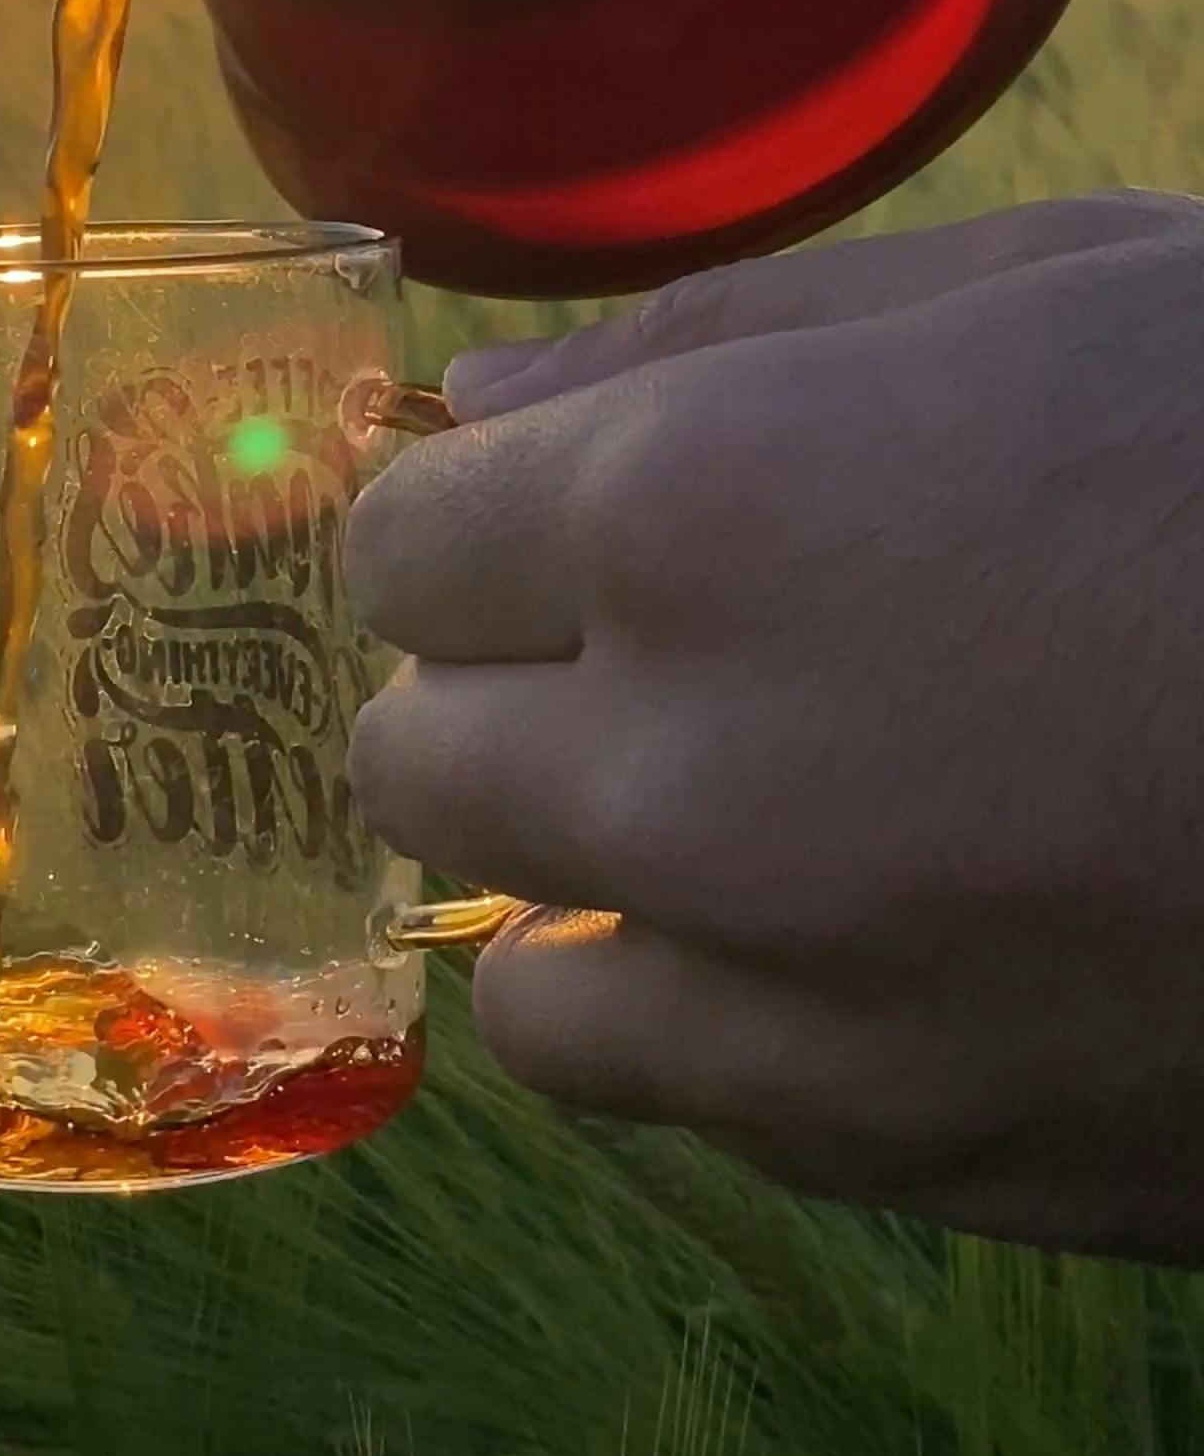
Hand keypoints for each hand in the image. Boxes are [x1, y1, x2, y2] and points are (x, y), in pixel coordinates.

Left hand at [346, 194, 1203, 1258]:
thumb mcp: (1053, 289)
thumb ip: (726, 344)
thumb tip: (482, 420)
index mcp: (703, 512)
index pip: (402, 549)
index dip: (471, 528)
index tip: (547, 523)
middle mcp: (692, 777)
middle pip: (421, 760)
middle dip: (500, 693)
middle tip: (652, 651)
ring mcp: (804, 1006)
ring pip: (530, 990)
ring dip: (593, 890)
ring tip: (752, 819)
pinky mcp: (928, 1166)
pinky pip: (703, 1111)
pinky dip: (733, 1028)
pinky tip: (872, 941)